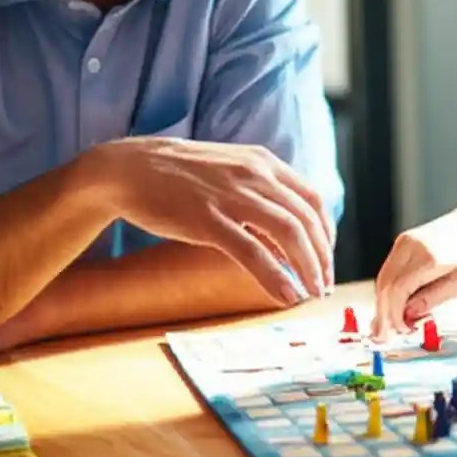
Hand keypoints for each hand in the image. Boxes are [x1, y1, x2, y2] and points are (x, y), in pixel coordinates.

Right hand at [87, 138, 333, 304]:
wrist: (129, 169)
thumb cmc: (180, 176)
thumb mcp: (230, 169)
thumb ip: (260, 192)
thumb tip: (286, 233)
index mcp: (263, 162)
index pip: (312, 199)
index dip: (326, 233)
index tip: (326, 258)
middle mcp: (254, 175)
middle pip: (306, 219)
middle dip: (321, 257)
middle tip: (323, 286)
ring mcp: (231, 196)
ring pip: (288, 233)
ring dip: (307, 268)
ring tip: (310, 293)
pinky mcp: (208, 219)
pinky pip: (253, 252)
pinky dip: (275, 275)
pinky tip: (286, 295)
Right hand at [371, 215, 456, 340]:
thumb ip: (430, 301)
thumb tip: (406, 317)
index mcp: (429, 257)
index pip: (399, 289)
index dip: (395, 314)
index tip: (401, 331)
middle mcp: (411, 246)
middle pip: (385, 284)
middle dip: (383, 313)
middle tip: (382, 337)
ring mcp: (404, 241)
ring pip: (383, 278)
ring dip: (382, 303)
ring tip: (384, 327)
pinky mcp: (401, 241)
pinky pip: (388, 270)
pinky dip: (387, 290)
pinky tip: (389, 307)